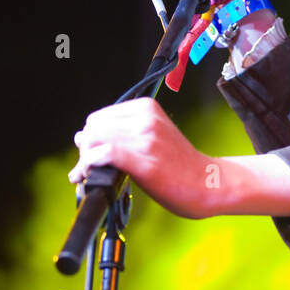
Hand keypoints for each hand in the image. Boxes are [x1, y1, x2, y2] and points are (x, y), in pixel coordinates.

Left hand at [68, 99, 226, 218]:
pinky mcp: (143, 158)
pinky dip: (89, 166)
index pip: (99, 116)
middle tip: (90, 169)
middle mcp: (145, 117)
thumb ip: (121, 134)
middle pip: (93, 127)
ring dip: (85, 160)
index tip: (93, 156)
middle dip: (85, 149)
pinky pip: (101, 155)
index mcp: (146, 107)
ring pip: (94, 139)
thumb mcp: (152, 137)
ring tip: (89, 175)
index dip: (91, 138)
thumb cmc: (180, 166)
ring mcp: (144, 137)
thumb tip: (81, 137)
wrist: (208, 183)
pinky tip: (92, 177)